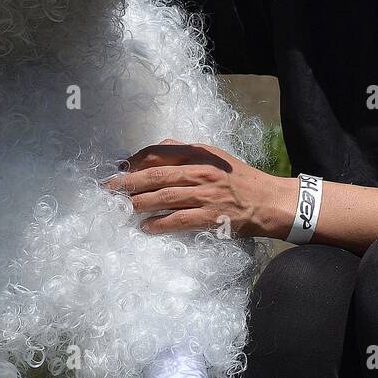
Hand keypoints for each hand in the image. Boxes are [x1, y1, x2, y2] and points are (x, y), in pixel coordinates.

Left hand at [104, 139, 295, 238]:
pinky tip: (145, 227)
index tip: (120, 167)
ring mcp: (206, 195)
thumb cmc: (239, 178)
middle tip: (108, 188)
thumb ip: (186, 151)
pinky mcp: (211, 217)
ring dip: (138, 204)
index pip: (160, 152)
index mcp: (200, 154)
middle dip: (128, 182)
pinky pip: (178, 221)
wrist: (269, 200)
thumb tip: (155, 149)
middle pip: (156, 175)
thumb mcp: (215, 156)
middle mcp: (201, 172)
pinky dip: (159, 224)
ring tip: (121, 208)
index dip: (136, 160)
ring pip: (163, 198)